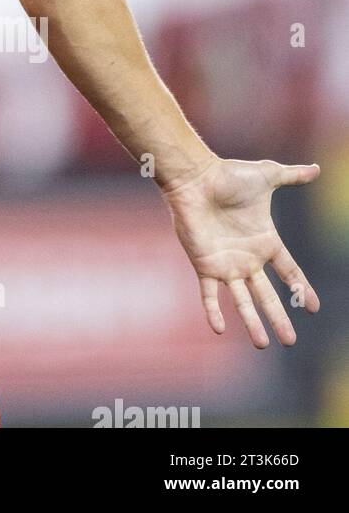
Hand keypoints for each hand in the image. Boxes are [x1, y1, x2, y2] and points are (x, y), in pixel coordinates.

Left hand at [162, 157, 320, 346]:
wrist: (195, 177)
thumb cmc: (228, 175)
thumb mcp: (267, 176)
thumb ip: (291, 176)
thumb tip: (316, 168)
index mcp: (265, 240)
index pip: (288, 270)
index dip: (300, 288)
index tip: (312, 307)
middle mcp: (247, 257)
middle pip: (268, 294)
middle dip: (279, 318)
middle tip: (291, 342)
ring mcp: (226, 263)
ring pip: (242, 300)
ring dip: (252, 322)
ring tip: (263, 344)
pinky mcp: (204, 264)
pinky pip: (208, 293)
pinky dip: (212, 310)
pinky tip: (219, 329)